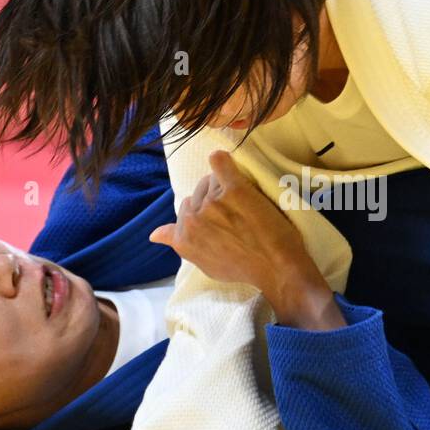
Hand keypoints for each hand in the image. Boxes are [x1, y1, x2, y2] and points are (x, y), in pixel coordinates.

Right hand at [149, 150, 342, 329]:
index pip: (184, 209)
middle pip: (197, 193)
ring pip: (210, 181)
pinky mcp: (233, 189)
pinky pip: (220, 163)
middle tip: (234, 213)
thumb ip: (178, 244)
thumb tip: (154, 235)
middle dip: (212, 200)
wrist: (275, 265)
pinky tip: (226, 162)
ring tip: (243, 205)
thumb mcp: (204, 264)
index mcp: (183, 237)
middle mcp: (192, 218)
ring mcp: (211, 202)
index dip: (202, 212)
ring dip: (224, 187)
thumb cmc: (243, 268)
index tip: (218, 219)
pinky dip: (222, 161)